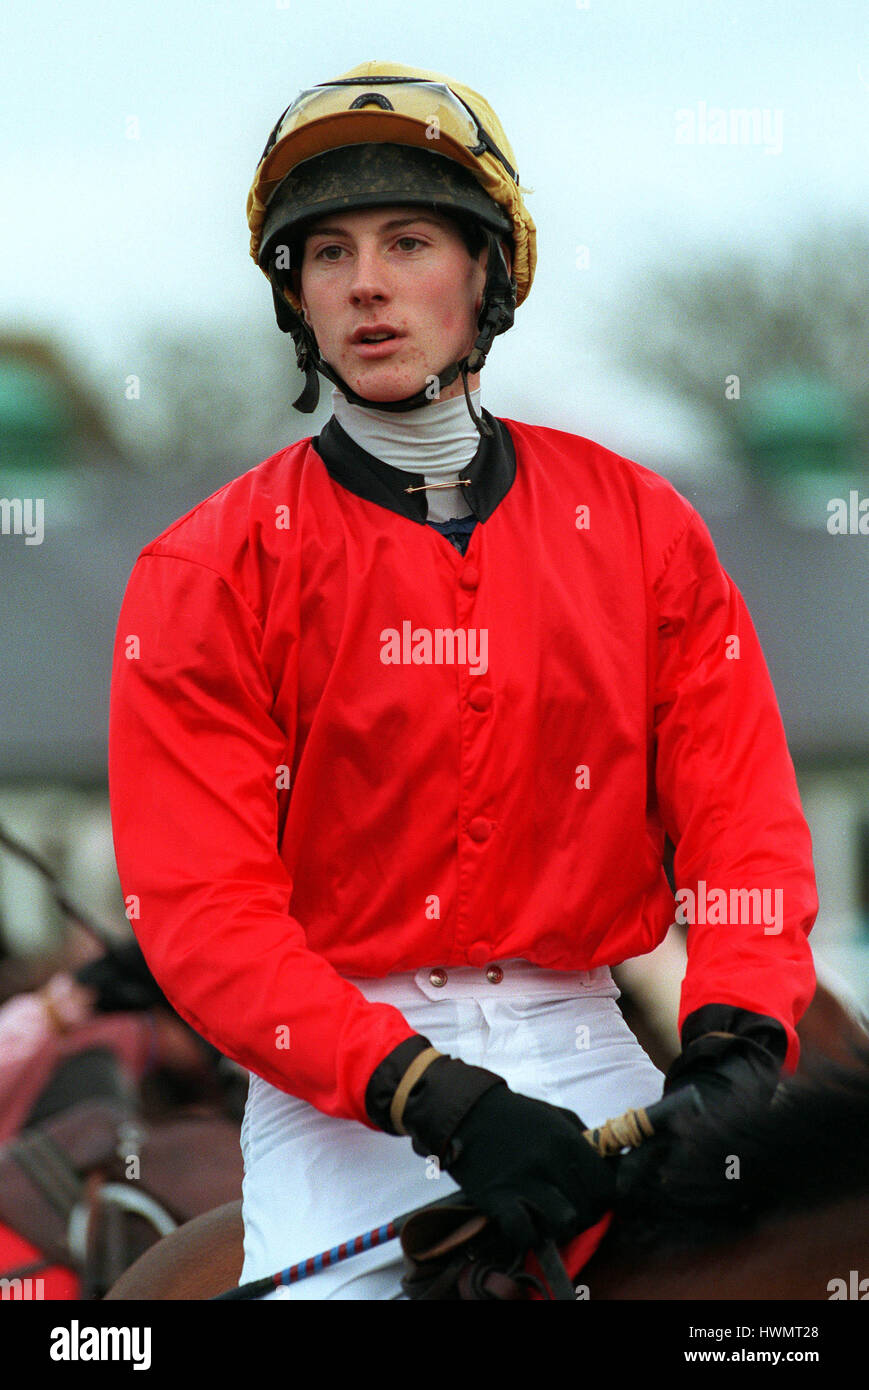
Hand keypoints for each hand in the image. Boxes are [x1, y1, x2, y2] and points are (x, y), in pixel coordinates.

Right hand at [441, 1083, 616, 1253]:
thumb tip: (613, 1169)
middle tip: (568, 1208)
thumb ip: (586, 1141)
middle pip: (589, 1210)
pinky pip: (525, 1234)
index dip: (603, 1199)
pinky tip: (525, 1224)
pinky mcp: (497, 1198)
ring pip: (564, 1224)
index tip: (592, 1199)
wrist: (468, 1111)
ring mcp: (523, 1181)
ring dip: (559, 1228)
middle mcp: (550, 1161)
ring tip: (549, 1218)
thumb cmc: (517, 1115)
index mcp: (567, 1141)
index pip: (606, 1187)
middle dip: (583, 1215)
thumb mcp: (557, 1117)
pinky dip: (528, 1236)